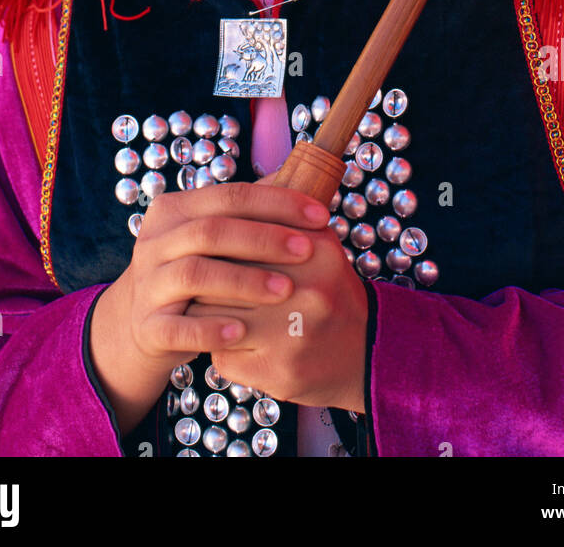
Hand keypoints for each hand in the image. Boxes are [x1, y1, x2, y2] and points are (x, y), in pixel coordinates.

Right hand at [88, 181, 329, 433]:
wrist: (143, 323)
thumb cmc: (195, 271)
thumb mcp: (214, 236)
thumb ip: (249, 210)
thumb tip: (300, 176)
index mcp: (175, 210)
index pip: (231, 195)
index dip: (278, 203)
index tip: (319, 215)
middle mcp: (155, 242)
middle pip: (211, 231)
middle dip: (264, 239)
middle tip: (306, 251)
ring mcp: (148, 284)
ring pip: (194, 274)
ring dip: (244, 281)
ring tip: (285, 290)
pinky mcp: (147, 326)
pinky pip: (177, 327)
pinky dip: (211, 329)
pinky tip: (243, 332)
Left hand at [186, 180, 368, 413]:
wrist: (364, 351)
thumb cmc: (329, 289)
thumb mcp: (319, 242)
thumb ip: (283, 212)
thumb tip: (240, 188)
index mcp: (316, 253)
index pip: (238, 238)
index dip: (216, 244)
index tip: (208, 248)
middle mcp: (308, 296)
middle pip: (222, 278)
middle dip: (206, 279)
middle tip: (199, 278)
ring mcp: (291, 339)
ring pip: (214, 318)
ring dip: (204, 313)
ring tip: (209, 307)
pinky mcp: (276, 374)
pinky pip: (222, 355)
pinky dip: (219, 346)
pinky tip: (232, 339)